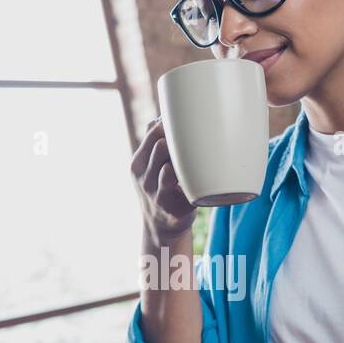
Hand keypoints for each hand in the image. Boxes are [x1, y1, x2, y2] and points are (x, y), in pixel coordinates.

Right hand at [130, 116, 196, 243]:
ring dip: (185, 160)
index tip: (187, 118)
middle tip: (198, 137)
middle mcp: (143, 179)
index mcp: (137, 164)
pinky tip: (206, 176)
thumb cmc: (160, 188)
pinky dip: (196, 181)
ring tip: (200, 157)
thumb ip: (154, 142)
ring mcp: (157, 196)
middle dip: (178, 139)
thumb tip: (167, 113)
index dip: (170, 123)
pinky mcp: (175, 210)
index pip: (151, 132)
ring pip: (170, 168)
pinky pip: (189, 190)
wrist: (160, 228)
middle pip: (160, 146)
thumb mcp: (149, 166)